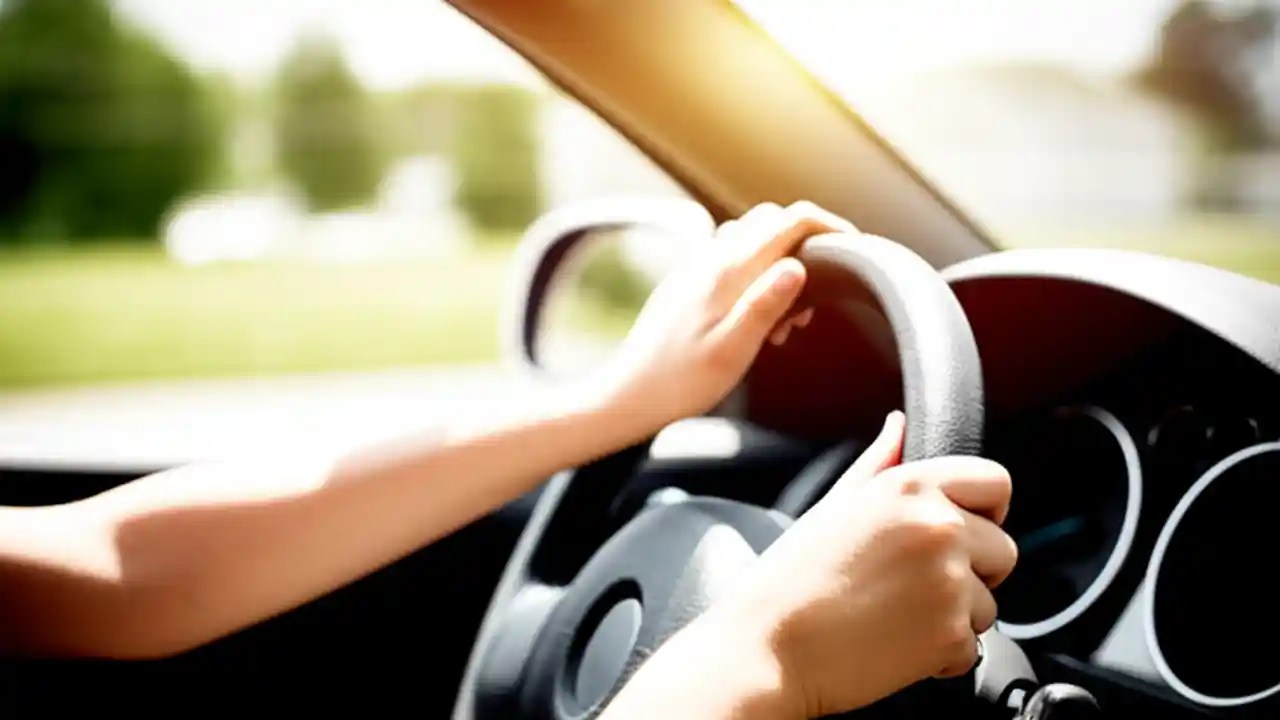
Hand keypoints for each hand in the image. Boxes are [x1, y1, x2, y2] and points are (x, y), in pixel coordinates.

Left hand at [601, 201, 854, 426]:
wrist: (630, 394)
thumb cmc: (682, 381)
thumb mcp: (733, 350)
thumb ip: (766, 305)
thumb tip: (799, 266)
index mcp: (729, 271)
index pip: (790, 221)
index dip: (830, 226)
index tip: (855, 251)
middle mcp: (712, 259)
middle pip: (773, 221)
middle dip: (808, 245)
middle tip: (820, 296)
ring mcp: (698, 268)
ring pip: (754, 241)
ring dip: (782, 264)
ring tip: (789, 321)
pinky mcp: (689, 284)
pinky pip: (734, 261)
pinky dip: (759, 277)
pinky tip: (760, 324)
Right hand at [709, 412, 1017, 716]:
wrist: (769, 647)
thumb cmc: (791, 579)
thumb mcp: (834, 505)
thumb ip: (879, 463)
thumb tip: (900, 426)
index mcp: (911, 486)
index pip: (996, 482)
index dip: (985, 511)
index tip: (963, 533)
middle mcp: (939, 526)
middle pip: (1002, 549)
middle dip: (971, 572)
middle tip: (914, 586)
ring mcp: (950, 580)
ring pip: (988, 602)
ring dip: (953, 616)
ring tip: (894, 616)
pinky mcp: (951, 633)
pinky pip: (972, 647)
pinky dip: (941, 655)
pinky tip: (895, 645)